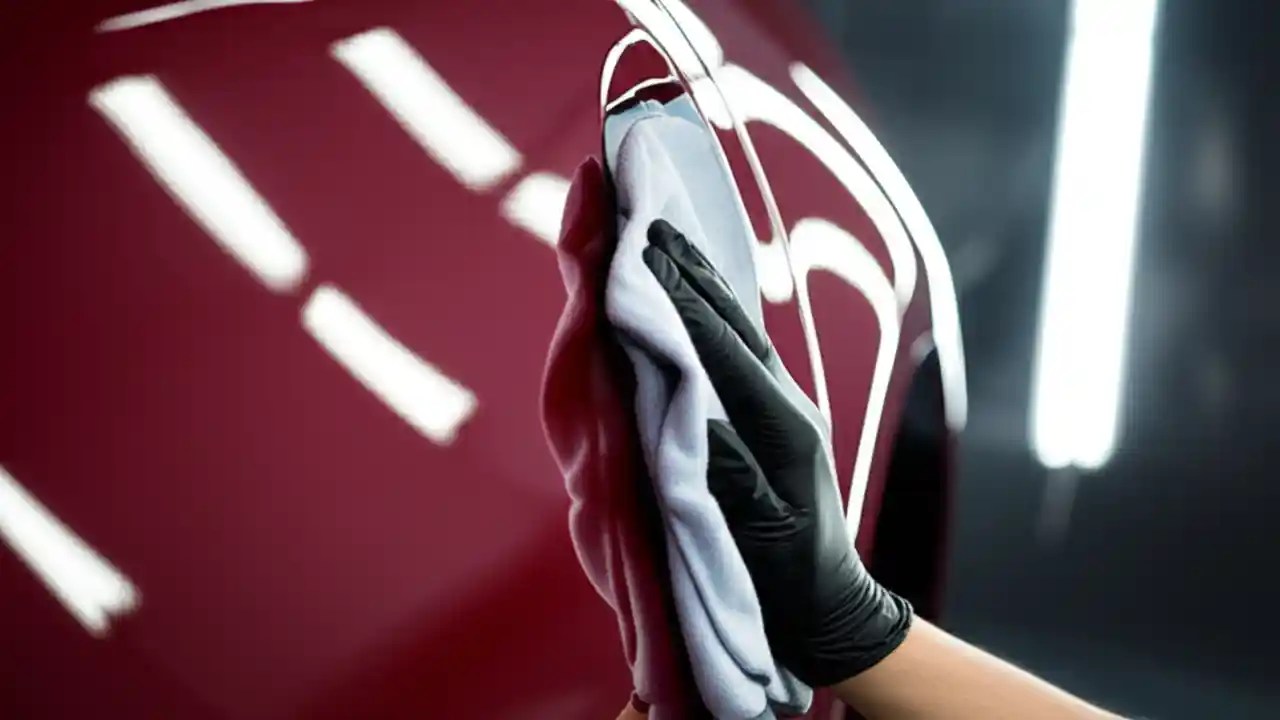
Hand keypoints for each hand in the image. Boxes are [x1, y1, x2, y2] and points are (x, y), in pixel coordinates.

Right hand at [642, 219, 912, 686]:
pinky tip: (692, 290)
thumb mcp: (755, 534)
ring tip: (663, 235)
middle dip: (688, 269)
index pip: (722, 349)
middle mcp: (787, 404)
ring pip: (737, 328)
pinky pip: (738, 350)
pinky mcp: (775, 416)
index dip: (681, 299)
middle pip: (732, 322)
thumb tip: (676, 414)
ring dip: (700, 279)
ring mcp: (785, 406)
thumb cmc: (787, 581)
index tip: (643, 250)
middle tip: (644, 219)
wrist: (828, 606)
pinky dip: (709, 312)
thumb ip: (721, 471)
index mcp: (782, 427)